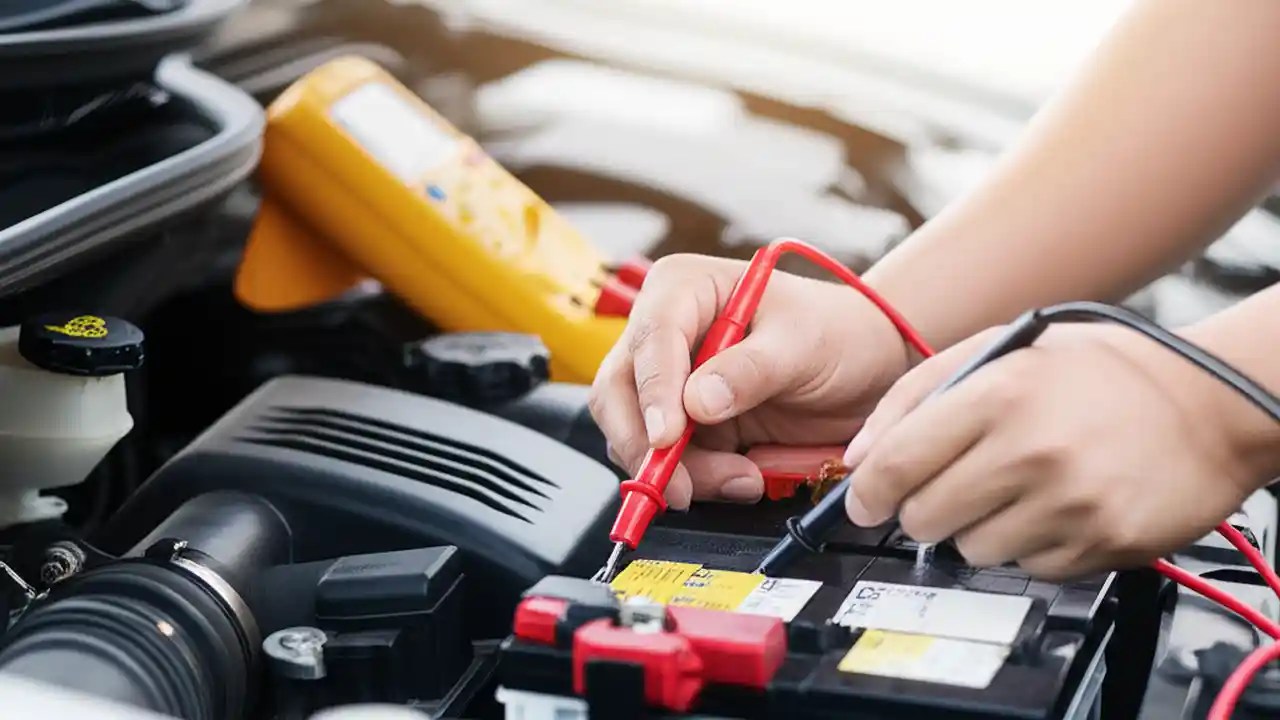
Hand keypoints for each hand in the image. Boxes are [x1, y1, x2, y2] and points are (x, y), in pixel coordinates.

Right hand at [589, 253, 911, 509]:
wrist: (865, 367)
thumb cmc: (837, 334)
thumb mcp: (802, 345)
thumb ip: (750, 370)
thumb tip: (695, 403)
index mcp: (684, 289)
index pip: (651, 338)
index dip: (652, 391)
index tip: (666, 438)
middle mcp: (664, 331)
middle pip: (619, 391)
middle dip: (647, 444)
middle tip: (682, 484)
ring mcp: (669, 381)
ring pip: (635, 433)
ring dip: (678, 470)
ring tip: (741, 478)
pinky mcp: (682, 423)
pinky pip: (664, 460)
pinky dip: (695, 479)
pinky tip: (740, 477)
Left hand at [843, 323, 1270, 579]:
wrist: (1211, 403)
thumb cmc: (1102, 371)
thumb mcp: (1003, 348)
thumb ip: (917, 394)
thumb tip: (859, 456)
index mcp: (1000, 393)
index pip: (897, 462)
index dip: (868, 491)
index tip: (864, 501)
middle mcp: (1032, 452)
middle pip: (924, 518)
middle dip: (922, 508)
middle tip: (948, 487)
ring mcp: (1069, 505)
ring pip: (970, 551)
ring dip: (977, 528)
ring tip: (1016, 488)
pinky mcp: (1101, 545)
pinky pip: (1027, 568)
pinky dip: (1029, 544)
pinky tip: (1055, 506)